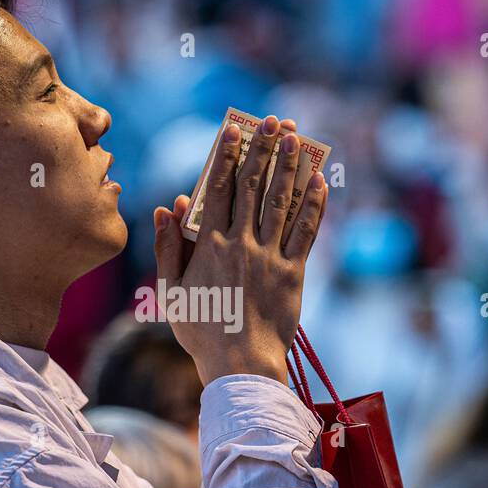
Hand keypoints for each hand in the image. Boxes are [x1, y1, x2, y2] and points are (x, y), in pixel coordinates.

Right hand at [152, 115, 327, 385]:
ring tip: (297, 139)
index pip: (218, 190)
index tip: (234, 131)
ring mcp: (270, 257)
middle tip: (274, 122)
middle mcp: (241, 244)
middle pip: (254, 187)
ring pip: (281, 202)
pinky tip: (319, 182)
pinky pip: (305, 233)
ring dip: (290, 167)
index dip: (227, 157)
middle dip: (264, 150)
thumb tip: (167, 207)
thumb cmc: (202, 332)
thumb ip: (168, 247)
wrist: (240, 364)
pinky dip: (313, 206)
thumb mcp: (172, 291)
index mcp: (210, 246)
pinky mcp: (293, 274)